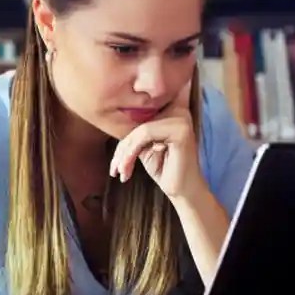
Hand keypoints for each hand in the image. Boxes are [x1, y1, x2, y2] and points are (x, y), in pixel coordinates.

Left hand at [109, 80, 201, 199]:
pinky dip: (131, 153)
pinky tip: (127, 171)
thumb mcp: (144, 145)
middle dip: (123, 145)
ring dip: (124, 153)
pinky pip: (145, 134)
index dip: (131, 111)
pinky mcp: (181, 131)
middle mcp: (179, 109)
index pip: (145, 103)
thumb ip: (135, 129)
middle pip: (139, 119)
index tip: (123, 150)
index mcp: (173, 108)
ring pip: (140, 129)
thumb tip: (113, 114)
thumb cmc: (162, 168)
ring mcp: (182, 119)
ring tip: (120, 171)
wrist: (181, 191)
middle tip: (114, 169)